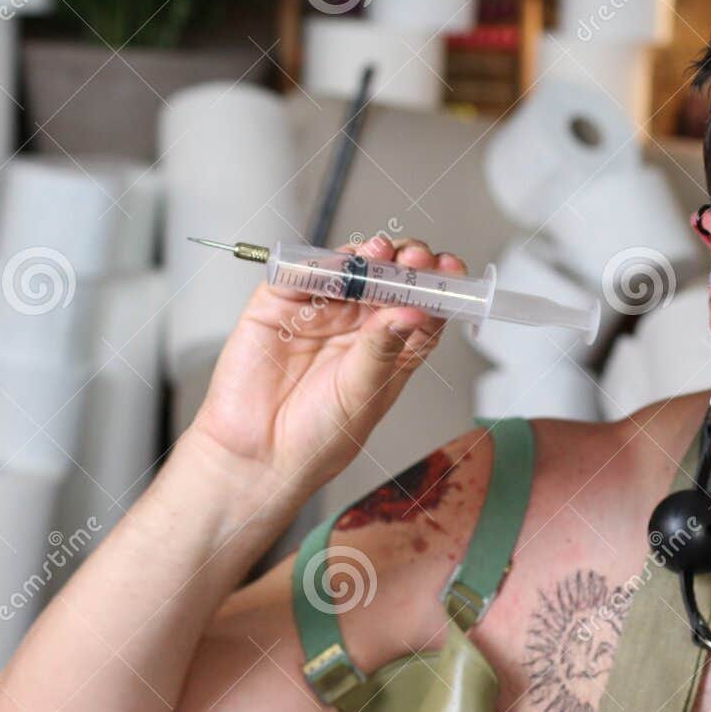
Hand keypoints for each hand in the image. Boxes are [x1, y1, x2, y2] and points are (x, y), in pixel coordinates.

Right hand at [189, 235, 463, 499]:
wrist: (259, 457)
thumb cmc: (317, 438)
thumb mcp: (362, 394)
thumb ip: (383, 348)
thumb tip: (413, 310)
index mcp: (390, 346)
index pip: (423, 304)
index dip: (438, 284)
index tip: (450, 270)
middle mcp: (358, 324)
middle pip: (391, 276)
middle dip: (406, 261)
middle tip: (415, 258)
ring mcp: (320, 309)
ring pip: (350, 266)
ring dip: (368, 254)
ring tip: (380, 254)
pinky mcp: (279, 303)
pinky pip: (300, 271)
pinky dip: (319, 262)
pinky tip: (337, 266)